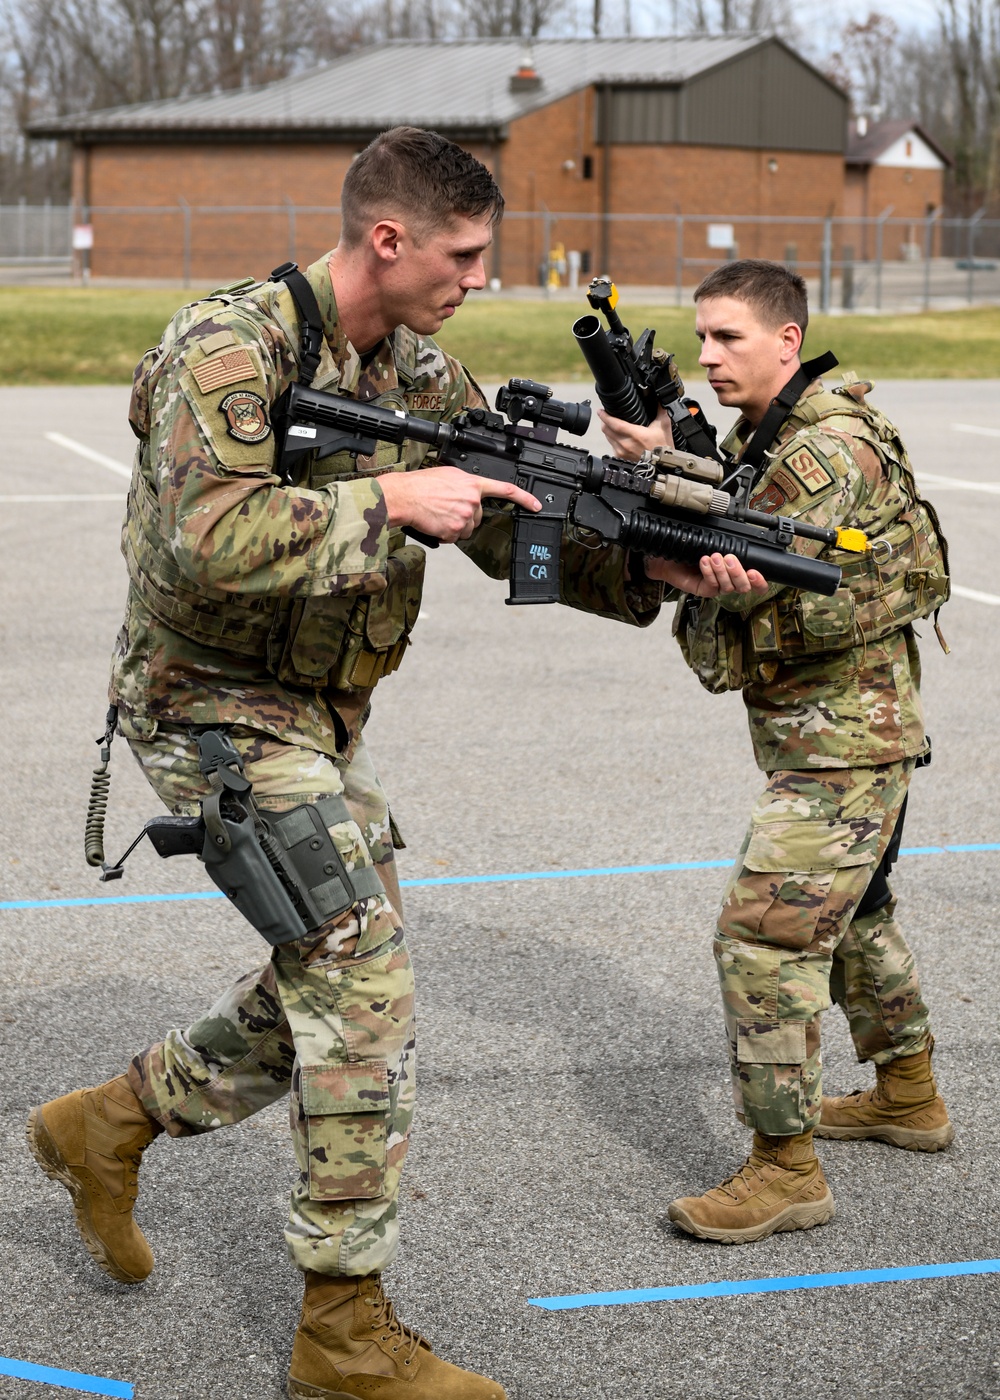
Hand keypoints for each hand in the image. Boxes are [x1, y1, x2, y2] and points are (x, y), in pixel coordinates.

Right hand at [379, 466, 540, 542]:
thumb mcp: (448, 475)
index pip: (505, 489)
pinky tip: (435, 522)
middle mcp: (472, 500)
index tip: (536, 505)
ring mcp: (465, 516)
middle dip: (465, 515)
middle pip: (478, 516)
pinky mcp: (454, 530)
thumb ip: (465, 484)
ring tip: (438, 514)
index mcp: (472, 483)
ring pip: (467, 529)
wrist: (404, 496)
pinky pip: (454, 538)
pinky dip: (445, 534)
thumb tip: (471, 492)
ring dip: (455, 526)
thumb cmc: (420, 485)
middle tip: (446, 508)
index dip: (524, 498)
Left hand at [598, 405, 673, 461]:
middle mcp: (626, 444)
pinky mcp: (621, 458)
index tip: (601, 411)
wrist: (662, 465)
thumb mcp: (664, 426)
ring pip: (608, 438)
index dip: (605, 416)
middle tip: (606, 415)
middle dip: (604, 421)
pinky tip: (617, 437)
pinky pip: (612, 446)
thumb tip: (659, 398)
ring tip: (611, 425)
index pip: (614, 424)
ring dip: (608, 430)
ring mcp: (622, 452)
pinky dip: (612, 440)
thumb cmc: (663, 447)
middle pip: (606, 430)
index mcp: (635, 434)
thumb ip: (660, 410)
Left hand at [643, 552, 767, 596]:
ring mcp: (715, 587)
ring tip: (714, 557)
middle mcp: (728, 581)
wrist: (667, 555)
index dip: (759, 581)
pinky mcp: (703, 590)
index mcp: (735, 571)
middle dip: (739, 573)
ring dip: (722, 571)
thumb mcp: (712, 543)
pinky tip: (704, 562)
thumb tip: (742, 537)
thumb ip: (728, 544)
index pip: (755, 583)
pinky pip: (711, 586)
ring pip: (728, 587)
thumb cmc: (691, 548)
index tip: (754, 572)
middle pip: (743, 587)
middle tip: (730, 558)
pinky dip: (709, 573)